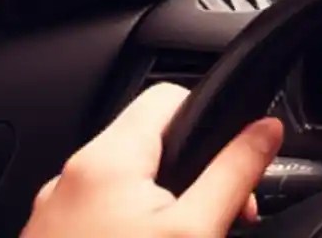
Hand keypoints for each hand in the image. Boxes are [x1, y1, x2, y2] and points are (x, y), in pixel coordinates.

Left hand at [22, 83, 282, 237]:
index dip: (213, 117)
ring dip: (168, 205)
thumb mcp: (196, 231)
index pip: (169, 97)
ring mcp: (55, 213)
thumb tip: (267, 129)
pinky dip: (134, 228)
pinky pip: (103, 216)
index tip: (239, 157)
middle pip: (152, 145)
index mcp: (106, 159)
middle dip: (196, 172)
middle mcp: (71, 178)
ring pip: (128, 186)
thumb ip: (235, 172)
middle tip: (226, 216)